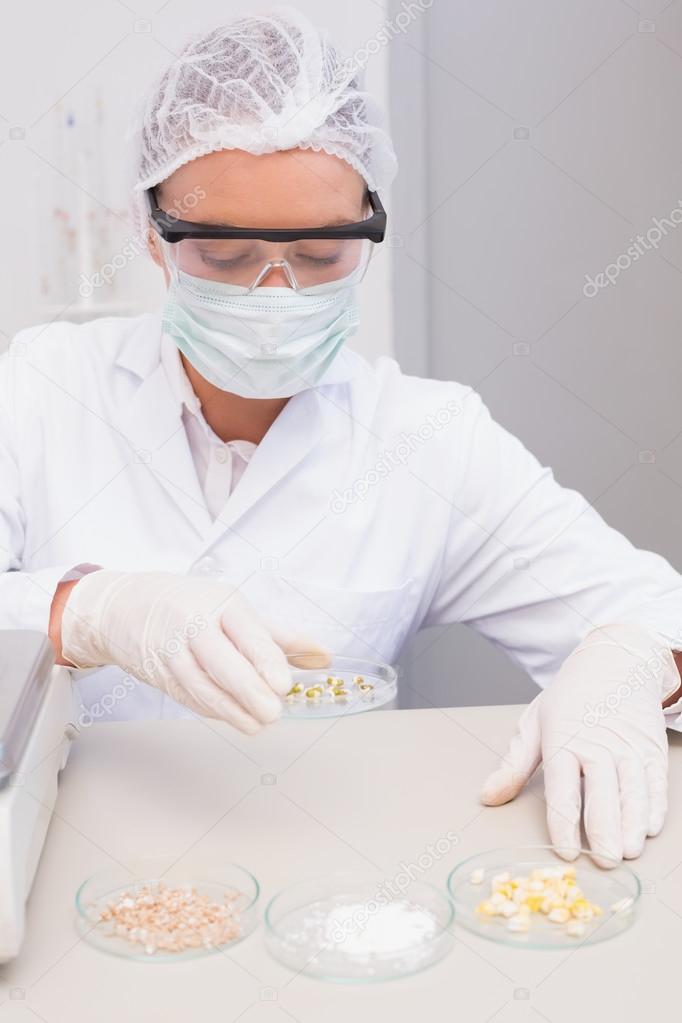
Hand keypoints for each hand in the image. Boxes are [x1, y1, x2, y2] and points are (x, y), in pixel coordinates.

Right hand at [60, 570, 328, 732]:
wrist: (124, 607)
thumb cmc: (192, 606)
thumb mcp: (236, 612)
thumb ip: (280, 638)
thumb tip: (325, 658)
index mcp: (220, 604)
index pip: (246, 631)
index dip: (265, 659)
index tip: (283, 684)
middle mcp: (193, 625)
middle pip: (221, 661)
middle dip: (249, 690)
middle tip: (274, 713)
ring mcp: (171, 651)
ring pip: (201, 684)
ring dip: (231, 709)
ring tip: (258, 724)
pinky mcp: (158, 674)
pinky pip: (188, 695)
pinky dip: (212, 709)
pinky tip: (234, 717)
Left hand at [481, 624, 679, 863]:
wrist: (616, 660)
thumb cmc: (571, 696)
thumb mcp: (535, 723)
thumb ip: (514, 765)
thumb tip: (488, 796)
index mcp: (563, 741)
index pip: (563, 792)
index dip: (564, 825)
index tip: (565, 850)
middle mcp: (598, 746)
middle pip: (602, 798)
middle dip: (604, 834)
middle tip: (603, 860)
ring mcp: (629, 748)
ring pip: (633, 794)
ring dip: (632, 827)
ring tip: (627, 852)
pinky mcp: (652, 749)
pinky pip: (656, 784)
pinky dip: (653, 807)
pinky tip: (647, 827)